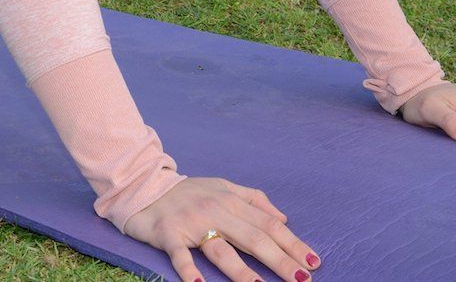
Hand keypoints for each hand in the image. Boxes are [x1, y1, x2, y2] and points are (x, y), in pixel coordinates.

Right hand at [124, 177, 319, 281]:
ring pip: (221, 249)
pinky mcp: (168, 234)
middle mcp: (214, 210)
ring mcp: (191, 222)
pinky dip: (189, 269)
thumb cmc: (186, 191)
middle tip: (301, 280)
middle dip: (279, 261)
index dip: (292, 243)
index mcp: (230, 200)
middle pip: (252, 238)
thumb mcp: (221, 186)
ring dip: (240, 270)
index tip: (313, 263)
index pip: (268, 224)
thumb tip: (282, 218)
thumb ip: (253, 199)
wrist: (142, 183)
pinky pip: (180, 254)